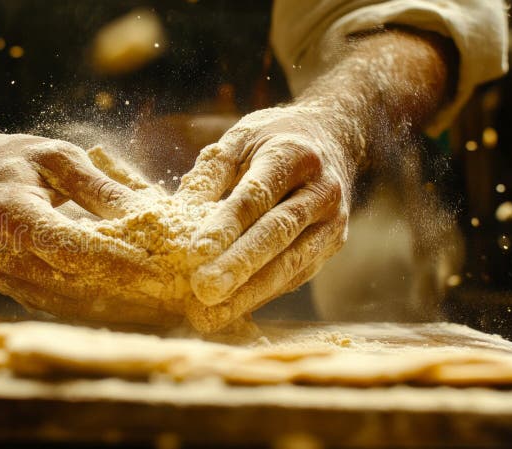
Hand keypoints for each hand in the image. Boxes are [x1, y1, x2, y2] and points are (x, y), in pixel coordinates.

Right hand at [0, 132, 184, 325]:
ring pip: (69, 304)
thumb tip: (148, 214)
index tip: (163, 268)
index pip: (70, 247)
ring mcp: (1, 279)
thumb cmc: (9, 160)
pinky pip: (60, 306)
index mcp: (7, 213)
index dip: (117, 261)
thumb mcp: (53, 156)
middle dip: (129, 293)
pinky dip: (99, 309)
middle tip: (177, 295)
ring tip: (166, 308)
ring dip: (119, 310)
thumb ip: (98, 187)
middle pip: (73, 285)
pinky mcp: (11, 291)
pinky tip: (135, 309)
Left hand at [176, 105, 354, 332]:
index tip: (196, 253)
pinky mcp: (332, 246)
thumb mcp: (240, 140)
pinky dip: (262, 294)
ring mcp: (333, 221)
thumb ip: (210, 173)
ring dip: (249, 292)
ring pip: (291, 262)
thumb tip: (178, 212)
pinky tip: (231, 309)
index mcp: (294, 155)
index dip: (226, 225)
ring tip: (211, 314)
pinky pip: (295, 275)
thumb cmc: (272, 140)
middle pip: (277, 232)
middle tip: (203, 290)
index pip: (256, 195)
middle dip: (239, 265)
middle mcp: (321, 189)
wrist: (333, 139)